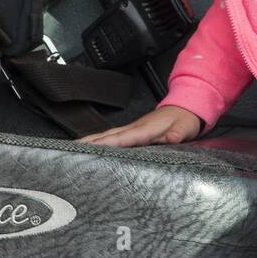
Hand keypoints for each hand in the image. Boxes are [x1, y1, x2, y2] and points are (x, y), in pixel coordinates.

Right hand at [76, 106, 202, 147]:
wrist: (186, 108)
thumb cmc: (184, 120)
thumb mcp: (185, 128)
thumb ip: (178, 134)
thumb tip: (173, 139)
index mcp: (146, 129)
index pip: (124, 138)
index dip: (108, 143)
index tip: (92, 148)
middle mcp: (135, 128)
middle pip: (108, 135)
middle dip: (90, 142)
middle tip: (70, 149)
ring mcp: (132, 129)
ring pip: (108, 135)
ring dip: (91, 141)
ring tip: (73, 149)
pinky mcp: (133, 132)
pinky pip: (113, 136)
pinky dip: (99, 141)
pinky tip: (90, 146)